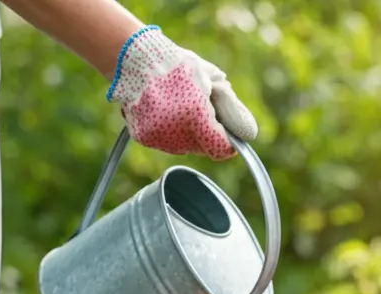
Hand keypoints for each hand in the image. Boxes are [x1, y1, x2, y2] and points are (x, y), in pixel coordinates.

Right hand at [107, 27, 256, 159]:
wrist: (132, 56)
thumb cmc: (176, 64)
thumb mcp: (212, 80)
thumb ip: (231, 107)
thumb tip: (248, 133)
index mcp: (195, 119)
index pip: (222, 148)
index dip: (229, 143)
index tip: (229, 132)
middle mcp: (176, 134)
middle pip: (203, 147)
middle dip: (207, 132)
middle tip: (199, 107)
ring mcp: (158, 139)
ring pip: (184, 146)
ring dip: (188, 132)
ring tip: (178, 104)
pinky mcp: (144, 138)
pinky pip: (166, 141)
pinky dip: (168, 129)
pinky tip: (163, 108)